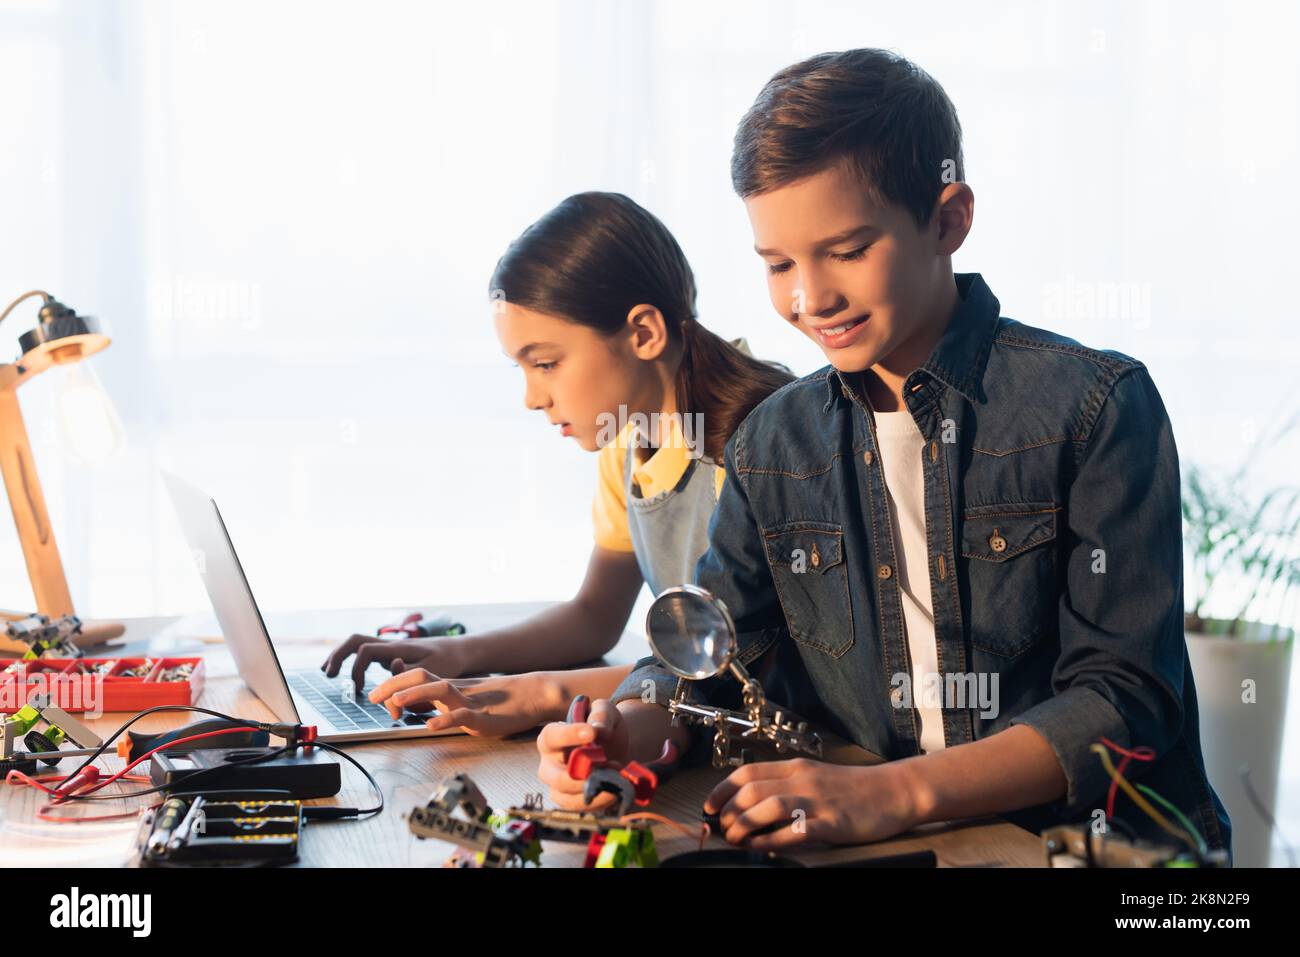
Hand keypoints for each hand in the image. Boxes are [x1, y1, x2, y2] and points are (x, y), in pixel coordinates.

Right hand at [320, 634, 466, 691]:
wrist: (457, 650)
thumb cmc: (446, 662)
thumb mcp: (433, 671)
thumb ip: (410, 673)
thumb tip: (390, 667)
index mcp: (398, 648)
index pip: (367, 650)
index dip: (357, 669)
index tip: (359, 689)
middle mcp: (390, 644)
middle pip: (356, 640)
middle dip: (339, 655)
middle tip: (329, 675)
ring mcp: (389, 647)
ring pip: (358, 643)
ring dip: (340, 655)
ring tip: (327, 672)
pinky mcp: (390, 653)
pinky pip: (364, 651)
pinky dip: (350, 659)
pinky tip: (344, 672)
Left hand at [367, 668, 564, 737]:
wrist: (534, 694)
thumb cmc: (503, 700)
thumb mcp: (469, 699)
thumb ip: (448, 702)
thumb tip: (424, 711)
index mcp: (451, 686)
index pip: (417, 677)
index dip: (394, 683)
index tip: (374, 694)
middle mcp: (456, 691)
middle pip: (421, 677)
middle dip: (394, 685)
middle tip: (372, 696)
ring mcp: (469, 702)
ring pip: (439, 691)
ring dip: (415, 695)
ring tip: (395, 703)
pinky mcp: (483, 718)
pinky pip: (462, 716)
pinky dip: (444, 719)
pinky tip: (430, 725)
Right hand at [535, 698, 629, 812]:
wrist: (615, 746)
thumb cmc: (603, 726)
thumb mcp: (604, 711)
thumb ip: (600, 716)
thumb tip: (598, 731)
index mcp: (551, 737)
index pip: (552, 737)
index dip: (569, 735)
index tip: (591, 732)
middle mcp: (549, 763)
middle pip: (554, 777)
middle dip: (580, 776)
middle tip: (605, 765)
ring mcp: (558, 785)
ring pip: (566, 797)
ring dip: (593, 791)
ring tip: (616, 778)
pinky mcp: (572, 800)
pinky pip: (582, 807)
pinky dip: (601, 801)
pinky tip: (617, 789)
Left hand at [703, 758, 920, 849]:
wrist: (893, 790)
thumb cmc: (851, 788)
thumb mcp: (813, 777)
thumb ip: (785, 786)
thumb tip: (750, 802)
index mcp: (794, 768)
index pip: (746, 773)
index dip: (721, 790)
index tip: (708, 806)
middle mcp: (802, 780)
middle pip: (752, 790)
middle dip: (728, 811)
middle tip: (720, 829)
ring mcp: (818, 801)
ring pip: (769, 806)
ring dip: (745, 824)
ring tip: (734, 839)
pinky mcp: (833, 823)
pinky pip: (797, 830)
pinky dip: (774, 840)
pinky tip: (761, 848)